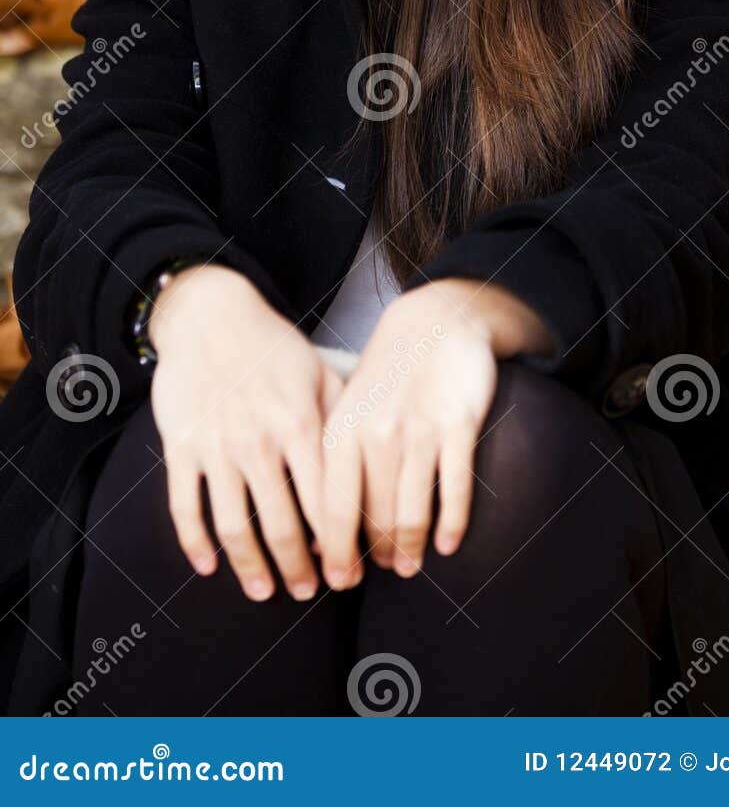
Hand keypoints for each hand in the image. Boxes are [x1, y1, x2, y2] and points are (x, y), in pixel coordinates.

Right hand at [148, 263, 345, 601]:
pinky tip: (209, 567)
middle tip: (309, 593)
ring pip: (233, 526)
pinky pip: (185, 507)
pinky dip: (195, 543)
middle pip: (281, 524)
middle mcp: (258, 442)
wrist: (210, 316)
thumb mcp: (319, 373)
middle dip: (298, 567)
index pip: (326, 501)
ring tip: (265, 591)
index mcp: (299, 424)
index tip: (349, 575)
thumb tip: (368, 471)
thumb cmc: (272, 347)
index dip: (339, 545)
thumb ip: (342, 420)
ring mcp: (216, 447)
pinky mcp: (181, 447)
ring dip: (251, 566)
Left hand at [318, 277, 552, 586]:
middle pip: (374, 519)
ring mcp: (419, 429)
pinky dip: (452, 525)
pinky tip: (448, 544)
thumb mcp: (346, 412)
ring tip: (411, 565)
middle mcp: (376, 433)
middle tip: (383, 573)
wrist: (435, 322)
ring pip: (413, 512)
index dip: (336, 555)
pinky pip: (455, 489)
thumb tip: (316, 535)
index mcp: (340, 432)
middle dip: (377, 556)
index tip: (339, 584)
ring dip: (412, 548)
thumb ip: (332, 466)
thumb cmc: (385, 377)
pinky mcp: (459, 424)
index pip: (331, 512)